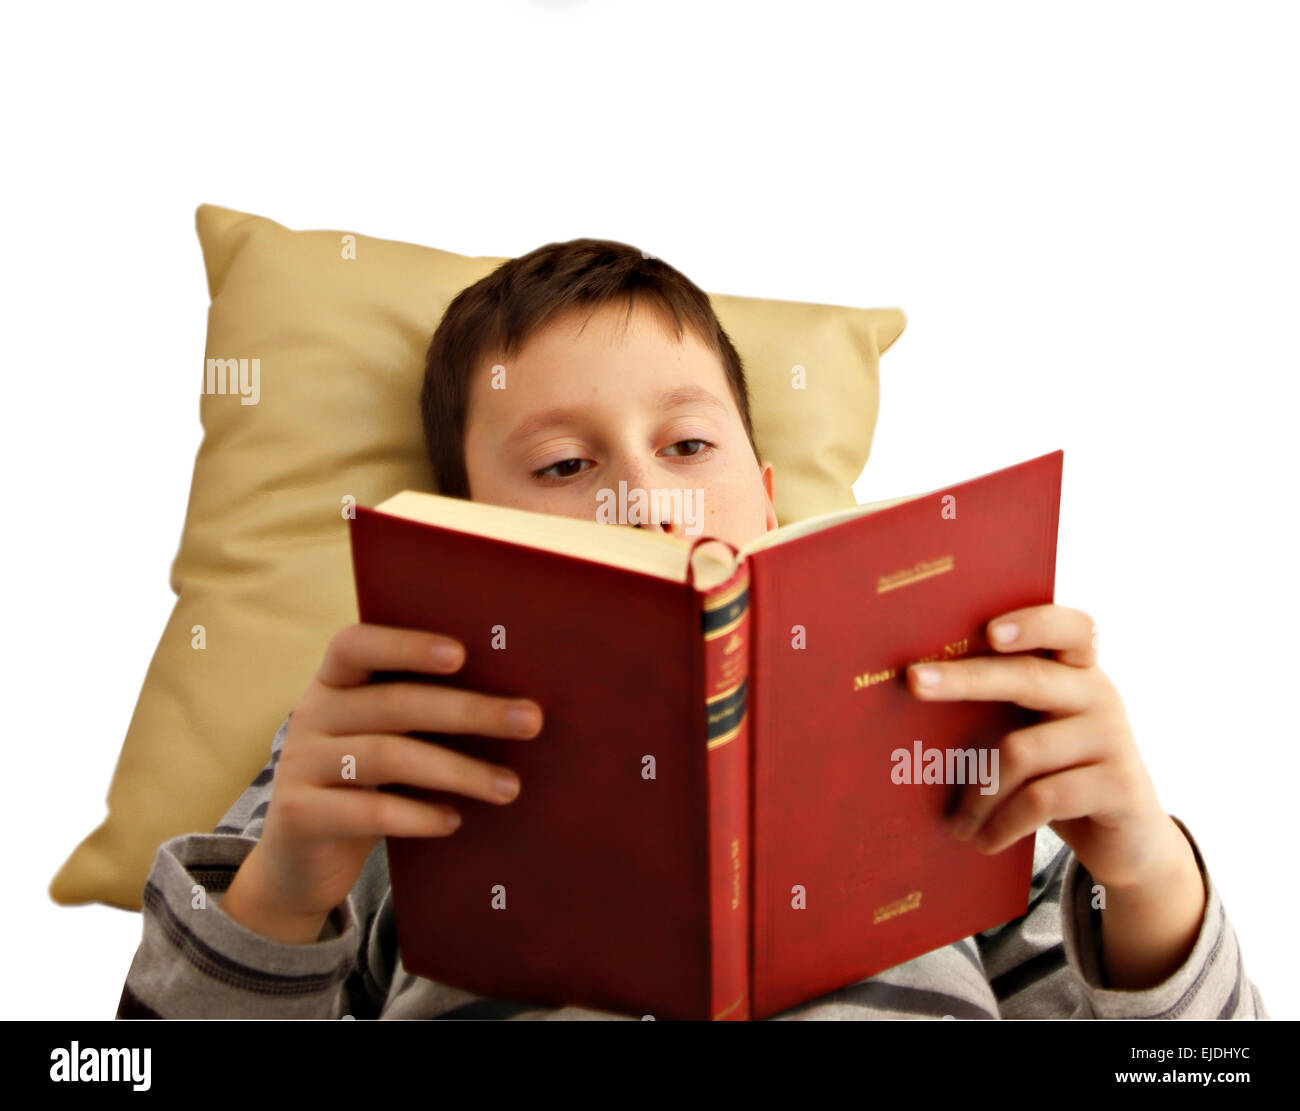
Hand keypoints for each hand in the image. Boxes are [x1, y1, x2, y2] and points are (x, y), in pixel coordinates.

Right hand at [221, 623, 542, 943]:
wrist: (297, 860)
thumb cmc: (363, 786)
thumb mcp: (380, 740)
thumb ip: (420, 716)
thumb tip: (512, 705)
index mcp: (333, 683)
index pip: (355, 645)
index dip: (406, 645)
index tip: (462, 654)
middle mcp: (311, 715)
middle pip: (394, 703)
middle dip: (470, 711)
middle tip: (530, 721)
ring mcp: (299, 765)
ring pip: (389, 757)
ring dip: (459, 771)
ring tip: (509, 787)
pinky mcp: (299, 816)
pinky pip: (369, 811)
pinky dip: (420, 815)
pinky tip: (454, 820)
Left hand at [906, 604, 1186, 888]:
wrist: (1128, 841)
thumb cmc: (1058, 777)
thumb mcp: (1034, 736)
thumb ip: (1000, 711)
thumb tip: (915, 695)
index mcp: (1076, 672)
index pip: (1069, 628)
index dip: (1032, 623)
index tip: (989, 632)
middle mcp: (1098, 694)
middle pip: (1027, 677)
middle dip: (962, 679)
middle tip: (913, 681)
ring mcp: (1112, 738)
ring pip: (1021, 752)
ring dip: (976, 793)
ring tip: (955, 825)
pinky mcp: (1119, 786)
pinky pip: (1041, 798)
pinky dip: (1002, 822)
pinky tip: (984, 841)